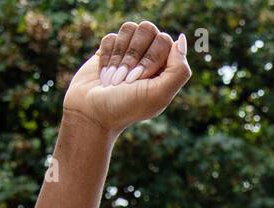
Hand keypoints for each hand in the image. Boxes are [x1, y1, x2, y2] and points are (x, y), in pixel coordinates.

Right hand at [62, 21, 191, 132]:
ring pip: (129, 28)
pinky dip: (106, 56)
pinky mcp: (109, 50)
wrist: (91, 112)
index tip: (141, 78)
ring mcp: (129, 51)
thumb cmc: (126, 106)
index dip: (151, 57)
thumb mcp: (159, 94)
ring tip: (115, 78)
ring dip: (120, 55)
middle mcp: (150, 56)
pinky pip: (111, 37)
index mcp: (166, 68)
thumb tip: (182, 40)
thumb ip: (179, 70)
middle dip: (134, 55)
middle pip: (148, 29)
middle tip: (126, 79)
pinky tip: (105, 74)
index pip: (165, 40)